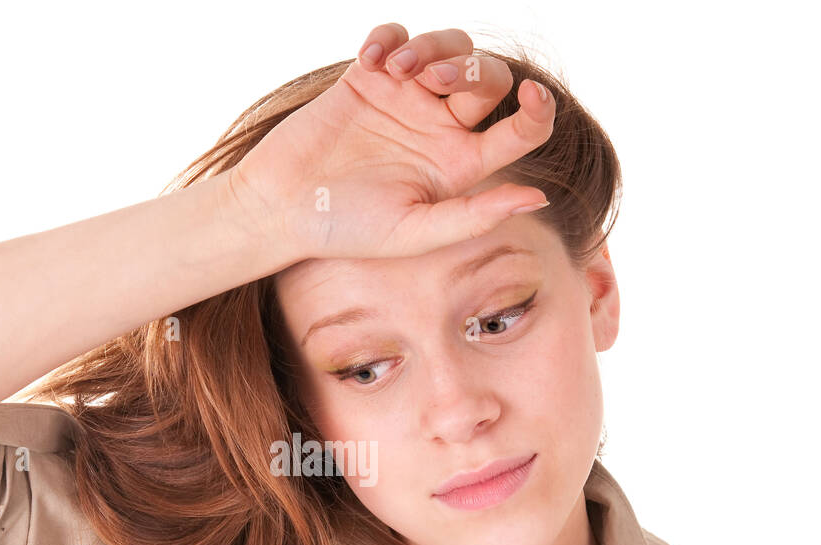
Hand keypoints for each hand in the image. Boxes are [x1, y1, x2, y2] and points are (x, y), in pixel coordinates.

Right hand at [223, 24, 554, 260]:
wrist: (281, 208)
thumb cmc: (347, 230)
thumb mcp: (414, 232)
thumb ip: (474, 217)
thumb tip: (538, 196)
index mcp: (461, 165)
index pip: (519, 130)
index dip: (538, 110)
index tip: (534, 95)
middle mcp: (441, 128)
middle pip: (487, 78)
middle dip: (469, 68)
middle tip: (435, 81)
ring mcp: (405, 99)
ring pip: (447, 48)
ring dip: (432, 46)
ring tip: (398, 66)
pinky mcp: (368, 78)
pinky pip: (394, 37)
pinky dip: (390, 36)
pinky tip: (370, 59)